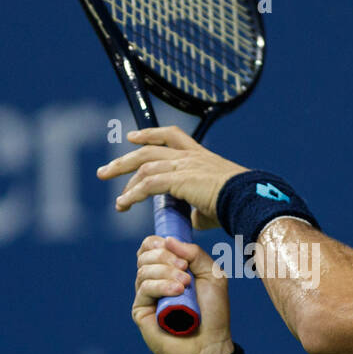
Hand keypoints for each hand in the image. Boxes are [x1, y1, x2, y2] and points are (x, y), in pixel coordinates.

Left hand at [96, 125, 247, 230]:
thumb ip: (199, 208)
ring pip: (144, 166)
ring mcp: (183, 164)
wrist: (247, 200)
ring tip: (117, 202)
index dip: (150, 134)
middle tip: (105, 171)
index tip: (132, 137)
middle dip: (125, 160)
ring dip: (125, 182)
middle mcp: (190, 156)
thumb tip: (192, 218)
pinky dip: (132, 195)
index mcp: (200, 156)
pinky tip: (124, 205)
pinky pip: (147, 185)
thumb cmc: (238, 205)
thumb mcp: (215, 203)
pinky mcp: (178, 178)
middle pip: (149, 149)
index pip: (171, 136)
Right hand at [132, 235, 232, 353]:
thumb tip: (167, 240)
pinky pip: (144, 288)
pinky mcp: (141, 310)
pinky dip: (161, 285)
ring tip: (185, 285)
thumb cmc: (213, 312)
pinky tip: (177, 291)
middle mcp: (154, 280)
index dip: (159, 243)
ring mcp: (146, 296)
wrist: (209, 344)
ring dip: (166, 271)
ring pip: (144, 270)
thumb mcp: (212, 275)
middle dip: (166, 257)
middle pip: (145, 255)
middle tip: (186, 269)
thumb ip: (195, 254)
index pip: (150, 246)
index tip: (178, 251)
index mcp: (168, 269)